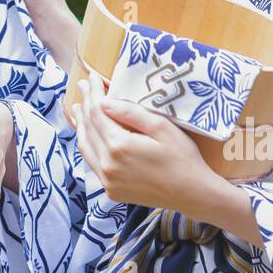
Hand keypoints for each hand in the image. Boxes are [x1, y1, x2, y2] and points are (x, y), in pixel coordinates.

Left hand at [71, 71, 221, 211]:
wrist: (193, 194)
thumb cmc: (182, 157)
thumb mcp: (161, 128)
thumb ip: (131, 113)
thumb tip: (104, 101)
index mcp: (119, 145)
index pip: (97, 112)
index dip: (94, 93)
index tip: (93, 77)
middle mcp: (107, 164)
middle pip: (88, 127)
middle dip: (86, 104)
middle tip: (84, 87)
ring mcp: (107, 180)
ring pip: (85, 146)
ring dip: (81, 125)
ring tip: (79, 108)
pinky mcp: (111, 190)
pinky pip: (92, 163)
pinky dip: (87, 145)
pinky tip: (89, 136)